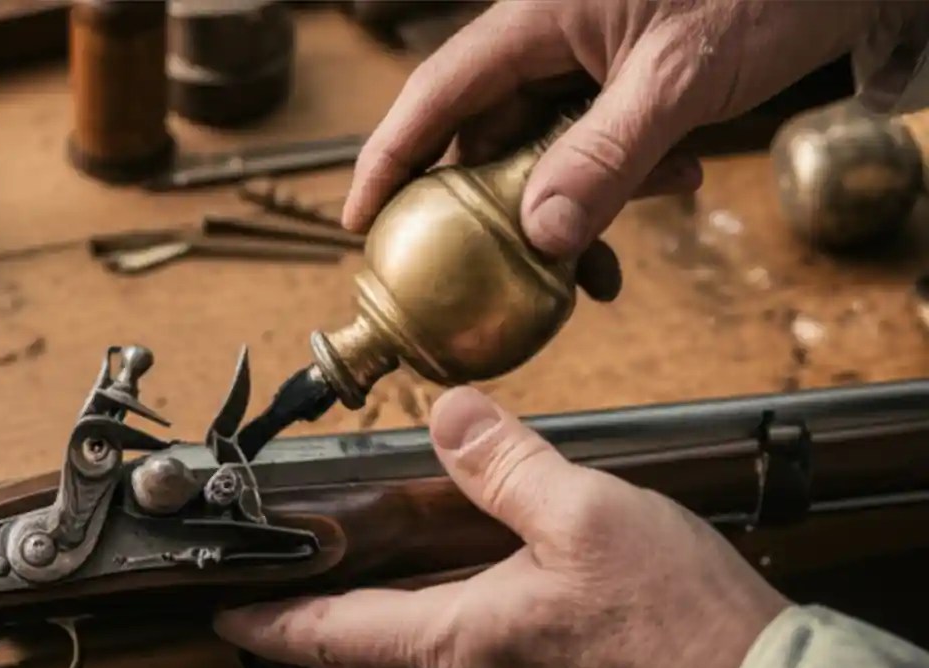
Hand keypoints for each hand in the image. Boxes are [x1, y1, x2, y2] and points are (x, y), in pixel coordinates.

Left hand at [214, 386, 790, 667]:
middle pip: (371, 636)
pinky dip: (452, 597)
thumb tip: (448, 413)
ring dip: (393, 594)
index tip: (223, 606)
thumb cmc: (677, 623)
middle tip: (296, 559)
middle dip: (325, 601)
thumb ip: (505, 463)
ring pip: (428, 635)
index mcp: (459, 640)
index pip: (331, 636)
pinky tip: (477, 559)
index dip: (268, 619)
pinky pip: (479, 637)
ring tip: (377, 545)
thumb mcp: (583, 516)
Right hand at [341, 1, 921, 257]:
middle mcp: (544, 42)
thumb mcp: (678, 78)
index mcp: (532, 21)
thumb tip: (543, 237)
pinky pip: (591, 148)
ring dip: (567, 210)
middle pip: (485, 138)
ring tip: (600, 261)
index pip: (434, 96)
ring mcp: (583, 64)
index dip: (388, 160)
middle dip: (497, 212)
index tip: (359, 221)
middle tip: (504, 273)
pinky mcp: (621, 83)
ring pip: (542, 152)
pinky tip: (661, 195)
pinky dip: (613, 187)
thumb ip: (607, 156)